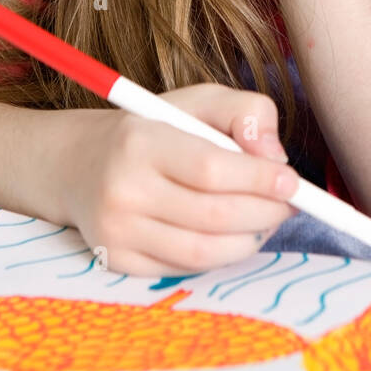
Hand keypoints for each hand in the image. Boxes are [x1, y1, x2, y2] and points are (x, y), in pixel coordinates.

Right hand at [58, 85, 300, 277]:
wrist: (78, 164)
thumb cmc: (152, 129)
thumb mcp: (196, 101)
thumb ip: (245, 112)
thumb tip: (274, 155)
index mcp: (140, 141)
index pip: (211, 169)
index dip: (259, 180)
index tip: (292, 183)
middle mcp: (122, 189)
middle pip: (213, 216)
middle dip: (265, 213)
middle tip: (292, 204)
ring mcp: (116, 231)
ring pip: (204, 252)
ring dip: (250, 240)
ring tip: (268, 220)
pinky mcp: (118, 261)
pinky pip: (186, 269)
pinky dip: (221, 256)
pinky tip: (234, 235)